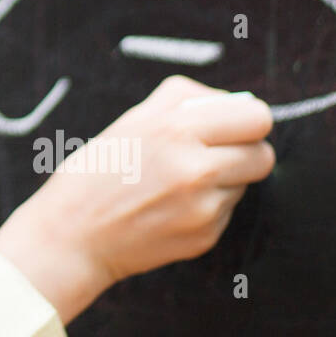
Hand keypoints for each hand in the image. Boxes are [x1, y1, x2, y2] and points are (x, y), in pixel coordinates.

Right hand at [0, 75, 274, 319]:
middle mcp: (197, 169)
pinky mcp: (205, 236)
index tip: (234, 123)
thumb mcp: (134, 119)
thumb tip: (233, 100)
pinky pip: (227, 211)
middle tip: (217, 151)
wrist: (72, 235)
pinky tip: (172, 206)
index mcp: (177, 129)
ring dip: (225, 179)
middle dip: (245, 150)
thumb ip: (186, 99)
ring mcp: (204, 208)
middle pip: (264, 154)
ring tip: (181, 181)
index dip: (247, 119)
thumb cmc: (98, 171)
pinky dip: (208, 206)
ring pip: (246, 183)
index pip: (256, 118)